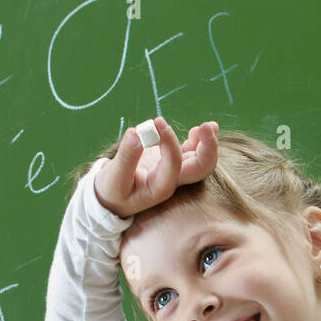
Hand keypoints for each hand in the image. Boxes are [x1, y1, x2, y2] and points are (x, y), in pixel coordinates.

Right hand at [93, 117, 218, 218]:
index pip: (174, 164)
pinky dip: (199, 141)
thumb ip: (126, 157)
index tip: (156, 122)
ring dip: (208, 143)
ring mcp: (176, 170)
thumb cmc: (112, 191)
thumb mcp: (114, 177)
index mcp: (161, 188)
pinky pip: (192, 153)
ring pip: (201, 161)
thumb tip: (136, 132)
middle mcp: (174, 180)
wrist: (112, 198)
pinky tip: (198, 129)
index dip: (169, 141)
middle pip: (201, 168)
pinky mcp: (172, 160)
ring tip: (208, 125)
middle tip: (206, 126)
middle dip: (208, 148)